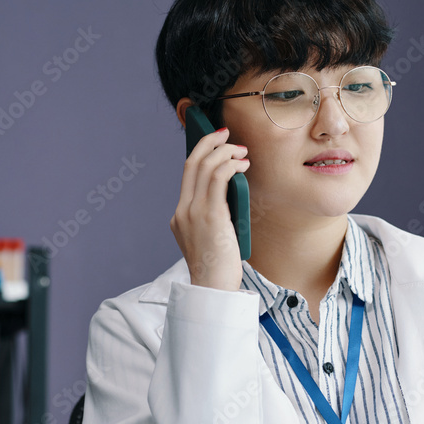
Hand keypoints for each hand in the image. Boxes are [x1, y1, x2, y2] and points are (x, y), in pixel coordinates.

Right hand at [170, 127, 248, 291]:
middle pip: (192, 163)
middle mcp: (183, 211)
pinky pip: (218, 179)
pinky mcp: (210, 216)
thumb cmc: (219, 265)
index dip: (200, 152)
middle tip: (227, 134)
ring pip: (206, 167)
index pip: (187, 174)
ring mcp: (194, 213)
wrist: (214, 288)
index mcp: (180, 215)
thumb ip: (214, 212)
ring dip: (225, 152)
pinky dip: (231, 166)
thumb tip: (231, 188)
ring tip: (241, 151)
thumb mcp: (211, 235)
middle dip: (210, 142)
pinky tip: (243, 166)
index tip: (214, 142)